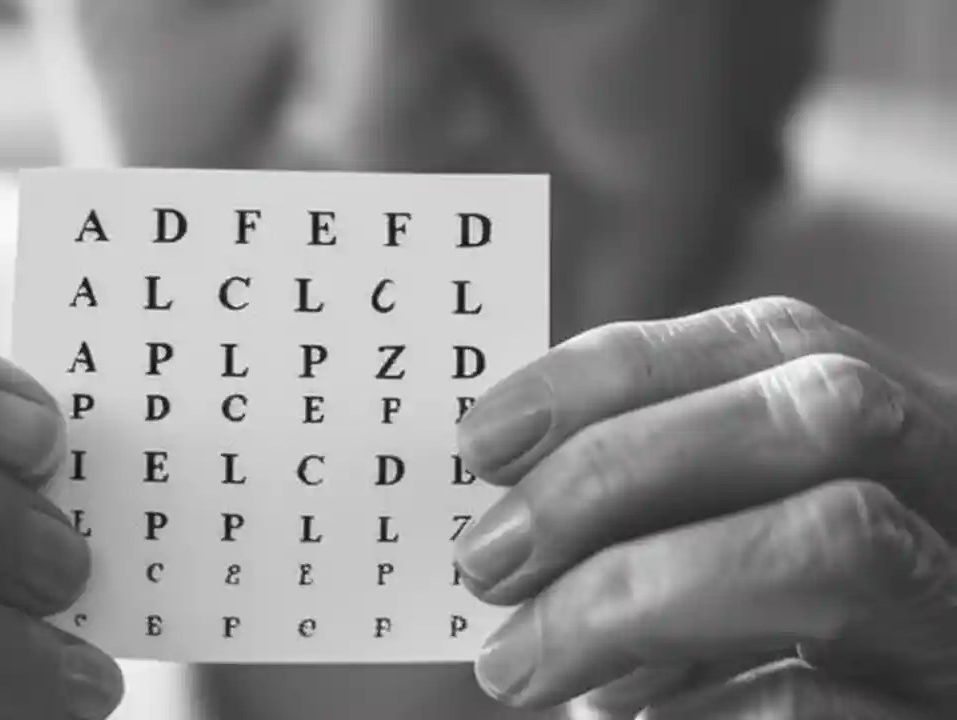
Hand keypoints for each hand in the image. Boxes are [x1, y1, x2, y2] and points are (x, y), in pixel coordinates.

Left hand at [454, 296, 956, 718]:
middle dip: (616, 472)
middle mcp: (949, 490)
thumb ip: (651, 504)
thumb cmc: (765, 638)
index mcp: (890, 425)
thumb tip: (506, 512)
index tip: (481, 441)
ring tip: (516, 666)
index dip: (610, 373)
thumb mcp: (716, 540)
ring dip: (633, 593)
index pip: (769, 337)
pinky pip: (821, 701)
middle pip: (817, 412)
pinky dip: (700, 710)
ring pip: (835, 540)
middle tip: (484, 562)